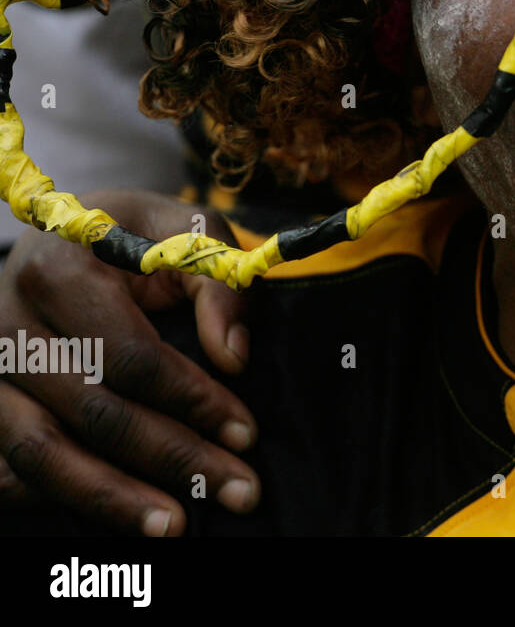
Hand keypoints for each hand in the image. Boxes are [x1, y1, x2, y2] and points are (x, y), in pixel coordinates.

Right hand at [0, 189, 259, 534]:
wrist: (59, 241)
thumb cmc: (133, 239)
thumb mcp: (185, 231)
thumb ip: (218, 284)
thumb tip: (233, 357)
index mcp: (57, 269)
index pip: (130, 354)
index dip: (192, 399)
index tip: (245, 433)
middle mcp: (6, 325)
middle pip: (93, 411)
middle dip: (172, 458)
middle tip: (238, 491)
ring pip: (42, 452)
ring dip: (112, 498)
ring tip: (176, 527)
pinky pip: (8, 470)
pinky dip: (57, 500)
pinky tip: (115, 520)